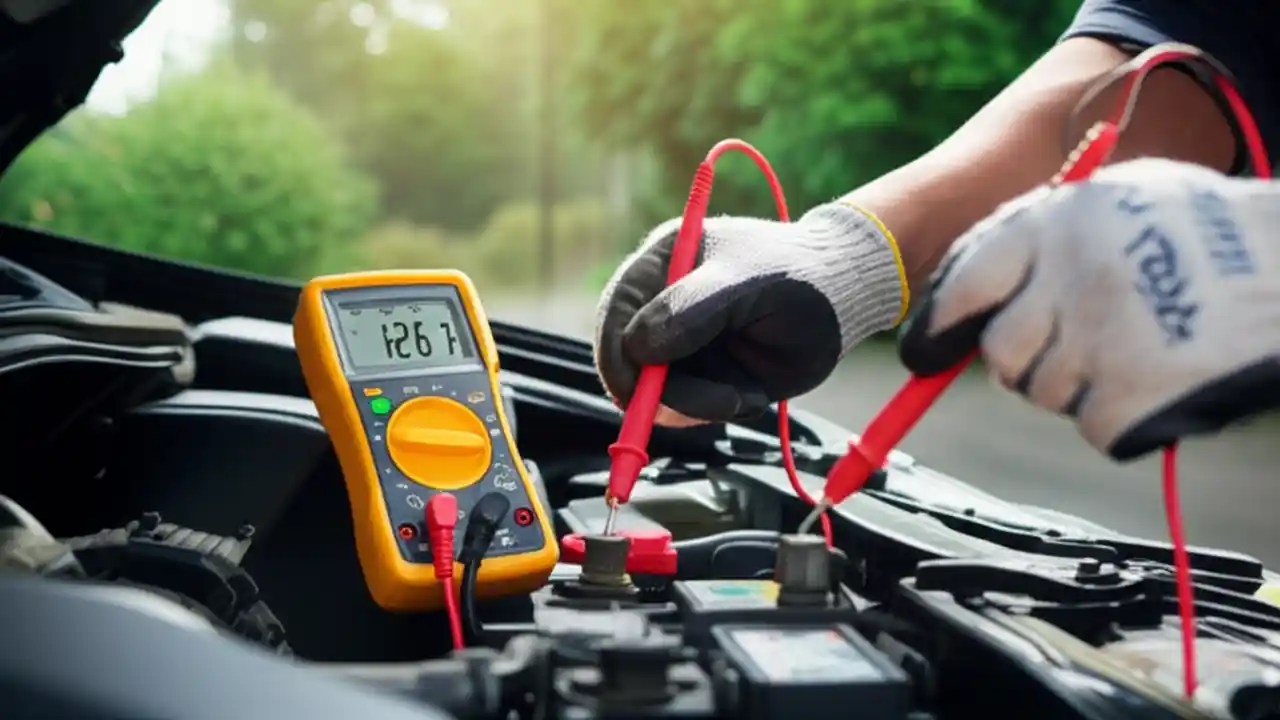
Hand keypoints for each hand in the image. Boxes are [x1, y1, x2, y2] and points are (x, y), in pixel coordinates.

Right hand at [594, 202, 907, 424]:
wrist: (846, 299)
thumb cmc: (798, 273)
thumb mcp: (744, 282)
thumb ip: (690, 310)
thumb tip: (637, 346)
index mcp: (663, 264)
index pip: (616, 312)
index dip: (615, 354)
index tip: (632, 391)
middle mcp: (664, 305)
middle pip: (628, 360)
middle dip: (659, 392)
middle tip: (703, 406)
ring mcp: (683, 345)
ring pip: (658, 393)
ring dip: (696, 405)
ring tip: (742, 393)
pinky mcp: (704, 376)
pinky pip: (689, 410)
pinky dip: (715, 411)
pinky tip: (748, 393)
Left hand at [898, 158, 1279, 458]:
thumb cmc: (1206, 228)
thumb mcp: (1120, 195)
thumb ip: (1043, 231)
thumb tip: (969, 286)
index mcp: (1054, 224)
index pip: (965, 283)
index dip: (942, 321)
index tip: (929, 347)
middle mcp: (1065, 282)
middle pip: (999, 352)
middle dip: (1021, 361)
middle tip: (1066, 347)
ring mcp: (1097, 343)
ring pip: (1043, 392)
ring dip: (1075, 384)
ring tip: (1134, 348)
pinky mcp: (1129, 399)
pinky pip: (1091, 423)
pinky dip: (1116, 415)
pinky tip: (1155, 376)